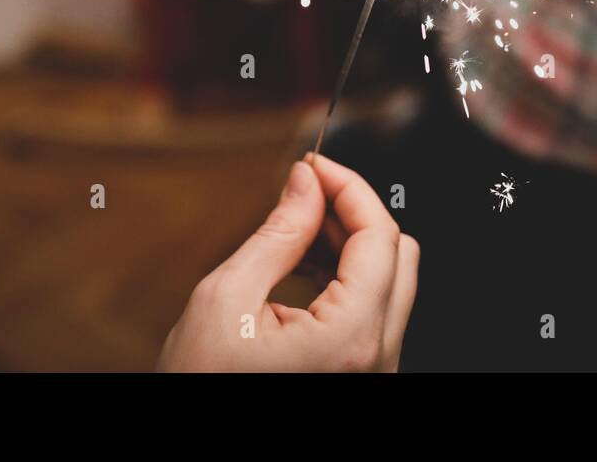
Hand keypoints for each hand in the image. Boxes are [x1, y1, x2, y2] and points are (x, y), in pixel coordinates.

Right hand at [157, 155, 419, 371]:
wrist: (197, 446)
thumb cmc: (201, 385)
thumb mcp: (227, 298)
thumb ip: (278, 232)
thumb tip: (306, 180)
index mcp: (351, 338)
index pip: (381, 235)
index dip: (349, 186)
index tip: (313, 164)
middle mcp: (377, 357)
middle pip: (399, 254)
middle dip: (354, 211)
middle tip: (306, 191)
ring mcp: (374, 369)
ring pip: (391, 280)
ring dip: (350, 242)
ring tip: (297, 228)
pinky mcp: (363, 373)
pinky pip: (375, 310)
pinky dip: (348, 276)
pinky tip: (304, 265)